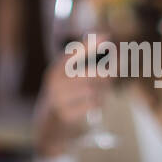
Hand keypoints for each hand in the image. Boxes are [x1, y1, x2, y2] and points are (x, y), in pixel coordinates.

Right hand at [32, 40, 108, 157]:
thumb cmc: (65, 97)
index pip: (74, 52)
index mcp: (56, 68)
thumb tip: (105, 39)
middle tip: (113, 74)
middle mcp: (54, 80)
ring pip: (92, 89)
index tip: (107, 36)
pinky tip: (96, 104)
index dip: (91, 44)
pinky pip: (91, 104)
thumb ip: (86, 61)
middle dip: (105, 73)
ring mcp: (57, 97)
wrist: (48, 126)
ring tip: (102, 92)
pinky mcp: (64, 114)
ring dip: (103, 91)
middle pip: (89, 72)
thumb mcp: (69, 77)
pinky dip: (98, 103)